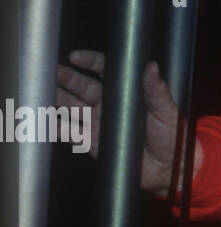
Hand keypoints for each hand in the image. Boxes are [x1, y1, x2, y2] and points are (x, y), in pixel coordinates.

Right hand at [55, 50, 200, 192]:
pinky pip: (70, 132)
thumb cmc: (173, 135)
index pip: (104, 70)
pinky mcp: (93, 142)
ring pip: (72, 107)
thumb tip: (151, 66)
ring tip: (41, 90)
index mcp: (125, 92)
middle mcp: (108, 105)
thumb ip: (156, 89)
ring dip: (57, 98)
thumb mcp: (167, 110)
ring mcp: (98, 123)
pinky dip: (56, 126)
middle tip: (52, 72)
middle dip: (66, 78)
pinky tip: (44, 119)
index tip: (75, 57)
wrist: (170, 169)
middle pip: (82, 86)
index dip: (89, 62)